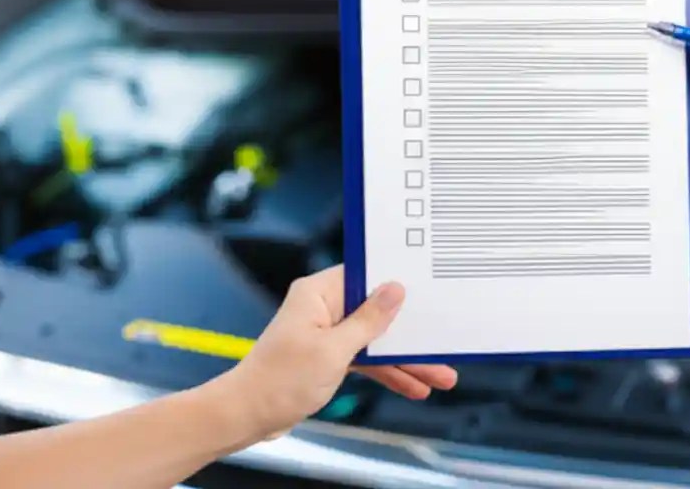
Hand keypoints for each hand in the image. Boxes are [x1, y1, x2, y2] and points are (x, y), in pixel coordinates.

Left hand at [213, 265, 456, 440]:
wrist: (248, 416)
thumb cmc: (279, 380)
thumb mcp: (333, 350)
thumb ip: (368, 320)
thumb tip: (394, 290)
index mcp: (318, 292)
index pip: (365, 275)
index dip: (396, 281)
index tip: (426, 288)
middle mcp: (322, 307)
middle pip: (376, 311)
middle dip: (409, 332)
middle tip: (442, 341)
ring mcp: (327, 332)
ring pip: (376, 339)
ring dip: (405, 359)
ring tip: (438, 376)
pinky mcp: (329, 355)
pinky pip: (367, 357)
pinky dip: (387, 372)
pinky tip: (412, 386)